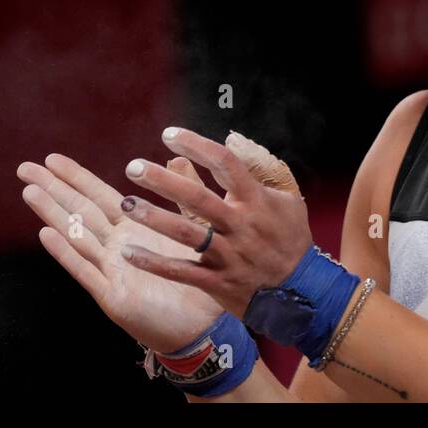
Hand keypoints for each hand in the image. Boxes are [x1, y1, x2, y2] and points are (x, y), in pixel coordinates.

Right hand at [17, 152, 223, 353]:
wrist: (205, 325)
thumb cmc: (197, 279)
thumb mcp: (193, 228)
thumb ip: (185, 192)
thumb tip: (175, 158)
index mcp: (133, 230)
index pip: (98, 196)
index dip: (76, 177)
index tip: (52, 158)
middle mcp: (116, 247)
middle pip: (79, 211)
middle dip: (53, 189)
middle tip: (25, 168)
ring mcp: (111, 271)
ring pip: (77, 236)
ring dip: (54, 214)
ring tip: (31, 192)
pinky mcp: (113, 296)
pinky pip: (86, 271)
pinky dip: (66, 252)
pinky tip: (47, 235)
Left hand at [114, 128, 314, 320]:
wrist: (303, 292)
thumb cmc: (292, 239)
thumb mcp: (289, 198)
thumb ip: (263, 166)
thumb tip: (233, 139)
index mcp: (256, 200)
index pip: (225, 164)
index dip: (196, 145)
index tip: (169, 135)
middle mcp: (240, 225)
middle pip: (197, 197)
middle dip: (163, 181)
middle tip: (133, 167)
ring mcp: (227, 255)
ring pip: (185, 234)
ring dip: (153, 218)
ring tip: (125, 204)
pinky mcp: (217, 281)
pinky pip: (180, 272)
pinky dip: (154, 263)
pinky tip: (128, 252)